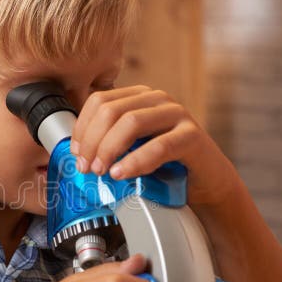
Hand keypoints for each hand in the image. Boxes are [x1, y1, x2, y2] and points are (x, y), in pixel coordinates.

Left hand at [69, 86, 239, 206]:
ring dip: (109, 149)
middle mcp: (157, 100)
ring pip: (131, 122)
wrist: (206, 184)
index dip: (82, 128)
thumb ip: (110, 142)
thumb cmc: (165, 167)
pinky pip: (159, 146)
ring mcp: (177, 114)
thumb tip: (76, 152)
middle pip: (110, 110)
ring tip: (101, 171)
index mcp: (139, 98)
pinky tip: (122, 174)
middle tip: (86, 167)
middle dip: (92, 141)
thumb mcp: (132, 149)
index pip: (99, 101)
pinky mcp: (192, 136)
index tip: (76, 153)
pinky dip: (135, 161)